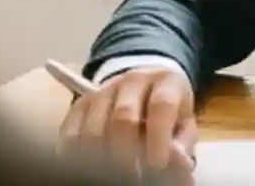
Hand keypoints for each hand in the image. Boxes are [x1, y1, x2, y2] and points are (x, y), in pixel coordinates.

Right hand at [58, 67, 197, 184]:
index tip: (158, 164)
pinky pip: (71, 132)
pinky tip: (90, 165)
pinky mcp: (80, 104)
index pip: (161, 105)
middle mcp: (133, 80)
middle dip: (127, 151)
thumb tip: (177, 164)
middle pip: (123, 117)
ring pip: (94, 127)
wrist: (146, 88)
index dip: (159, 137)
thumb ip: (182, 145)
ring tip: (113, 172)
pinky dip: (78, 154)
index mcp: (166, 82)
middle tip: (133, 173)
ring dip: (102, 156)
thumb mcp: (183, 125)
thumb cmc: (168, 114)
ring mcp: (103, 90)